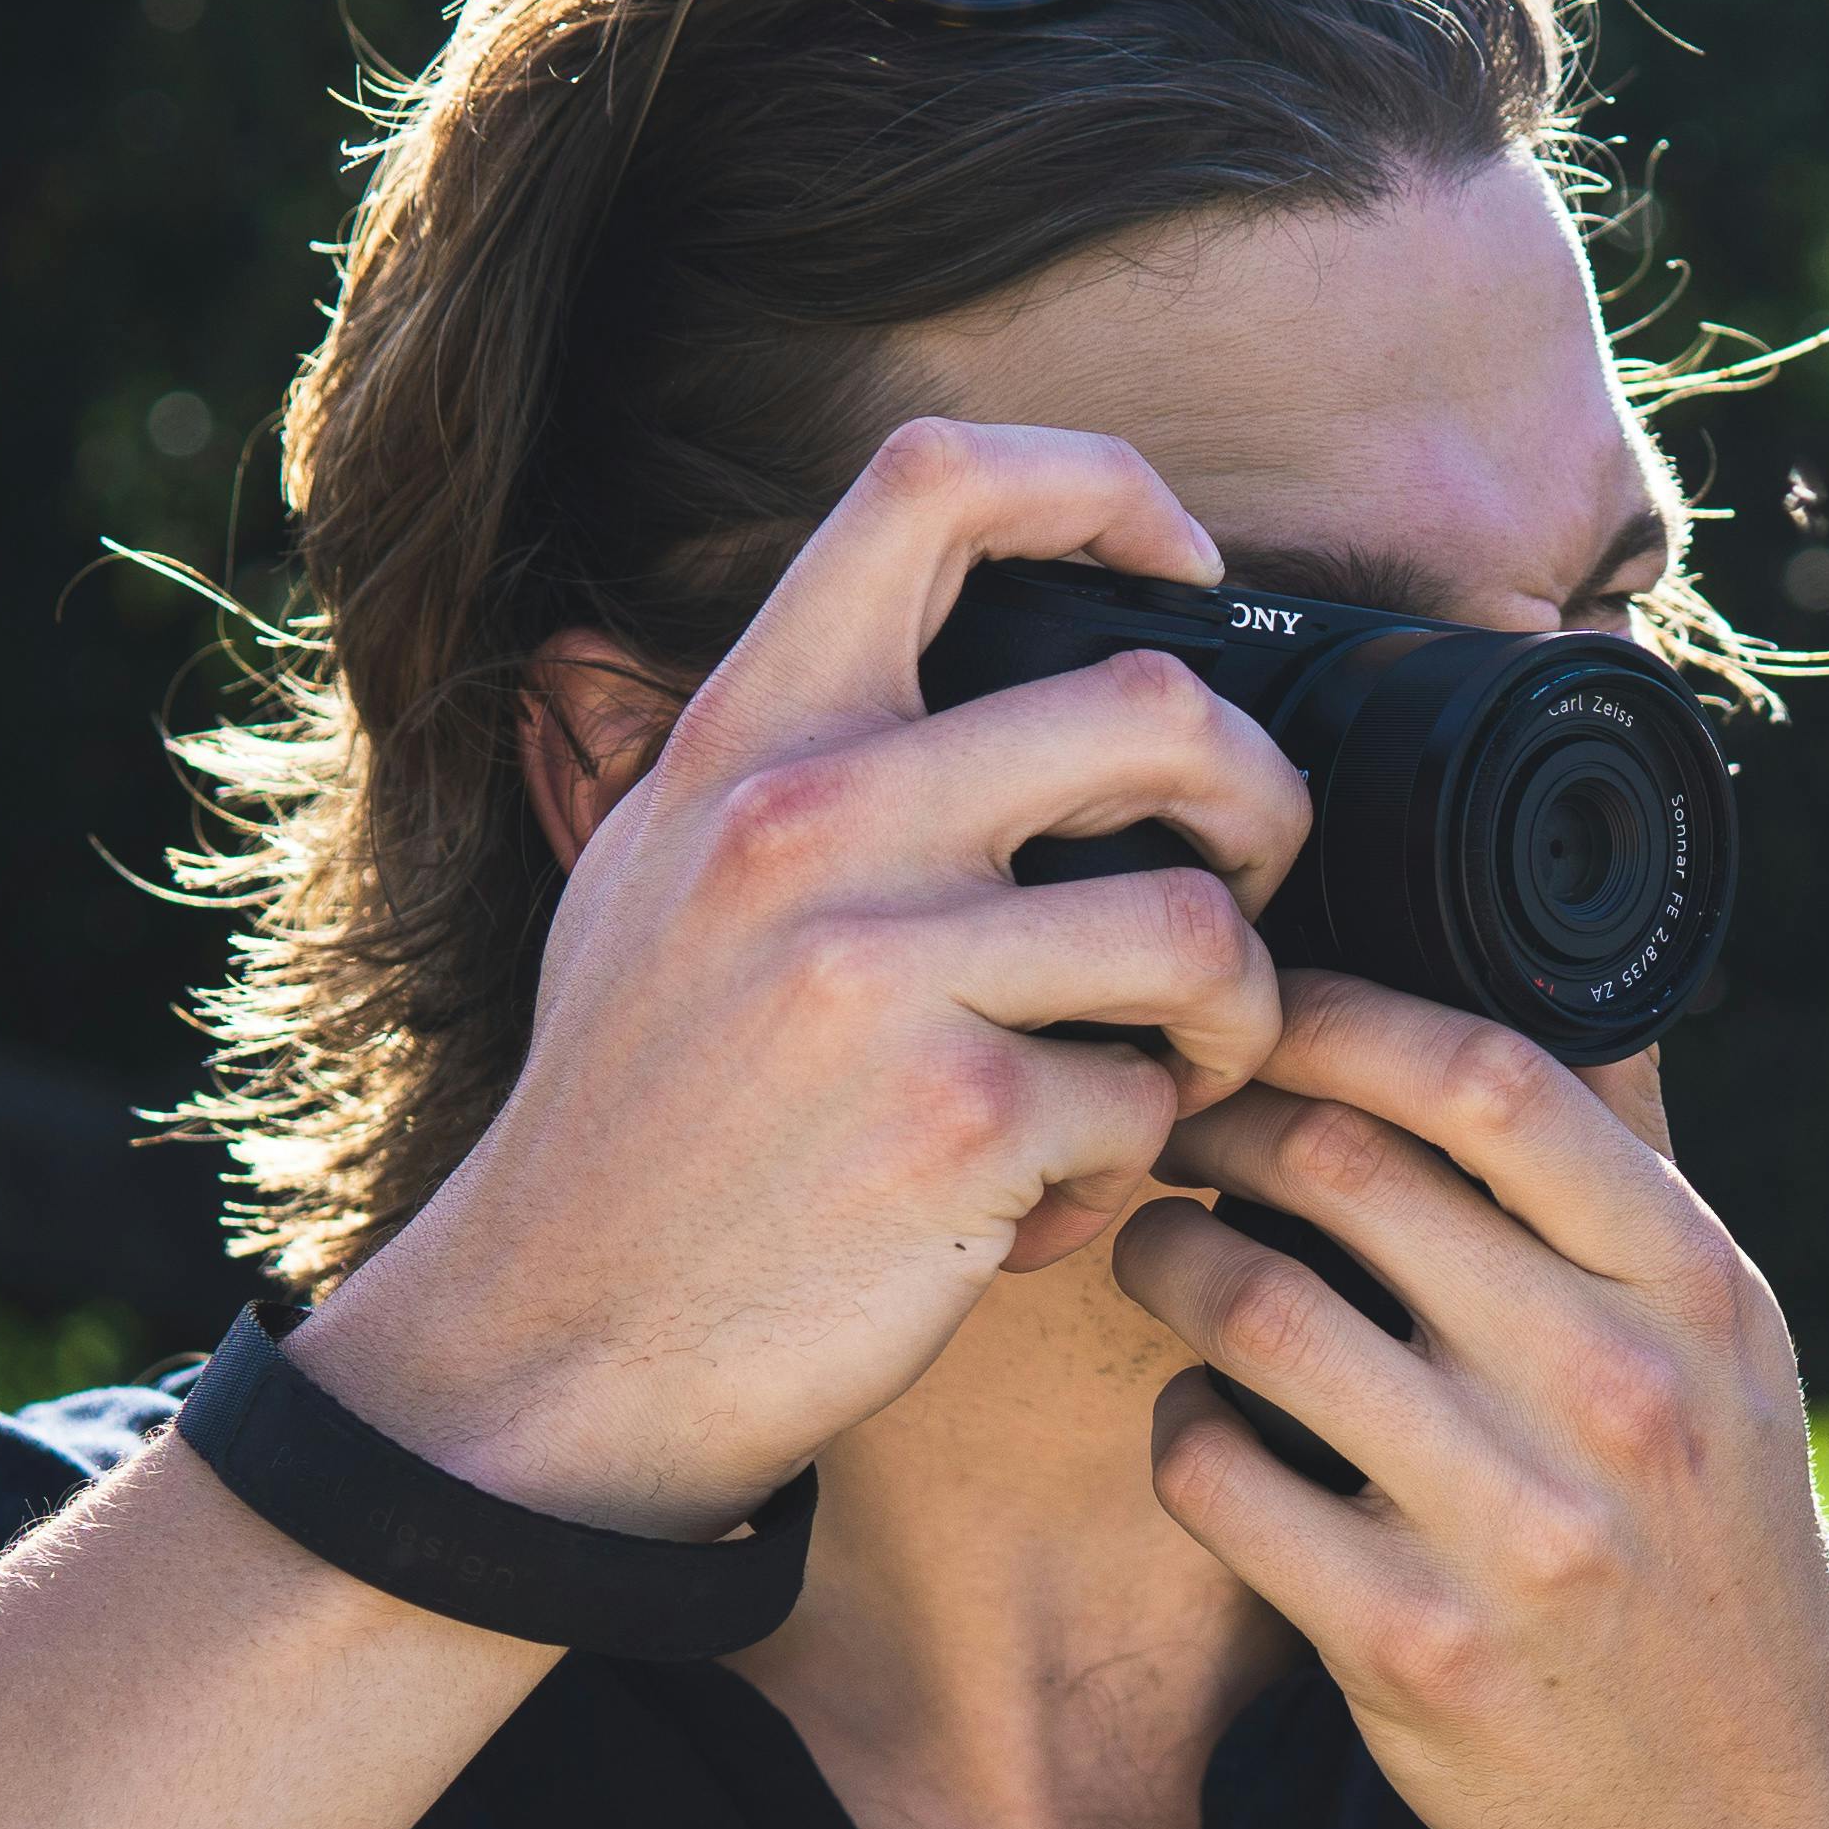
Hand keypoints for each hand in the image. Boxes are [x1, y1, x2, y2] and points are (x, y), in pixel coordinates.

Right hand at [292, 421, 1312, 1534]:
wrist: (564, 1343)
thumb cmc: (645, 1110)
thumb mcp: (660, 873)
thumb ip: (804, 754)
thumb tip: (993, 647)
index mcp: (748, 735)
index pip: (934, 485)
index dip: (1102, 486)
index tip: (1179, 573)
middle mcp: (808, 824)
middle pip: (1158, 709)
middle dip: (1263, 801)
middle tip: (1243, 884)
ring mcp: (880, 975)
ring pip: (1201, 925)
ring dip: (1236, 1013)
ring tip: (1171, 1066)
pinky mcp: (956, 1125)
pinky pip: (1155, 1102)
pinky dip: (1141, 1159)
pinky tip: (1057, 1194)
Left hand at [1111, 974, 1828, 1828]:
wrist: (1751, 1822)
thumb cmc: (1711, 1544)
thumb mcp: (1724, 1347)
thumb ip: (1627, 1175)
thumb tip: (1540, 961)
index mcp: (1692, 1287)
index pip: (1490, 1078)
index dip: (1341, 1013)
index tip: (1266, 1012)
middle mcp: (1612, 1392)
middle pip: (1343, 1168)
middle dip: (1223, 1125)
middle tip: (1180, 1132)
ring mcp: (1510, 1526)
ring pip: (1251, 1309)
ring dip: (1169, 1259)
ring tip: (1162, 1258)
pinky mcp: (1408, 1645)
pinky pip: (1215, 1473)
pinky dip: (1181, 1429)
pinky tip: (1206, 1428)